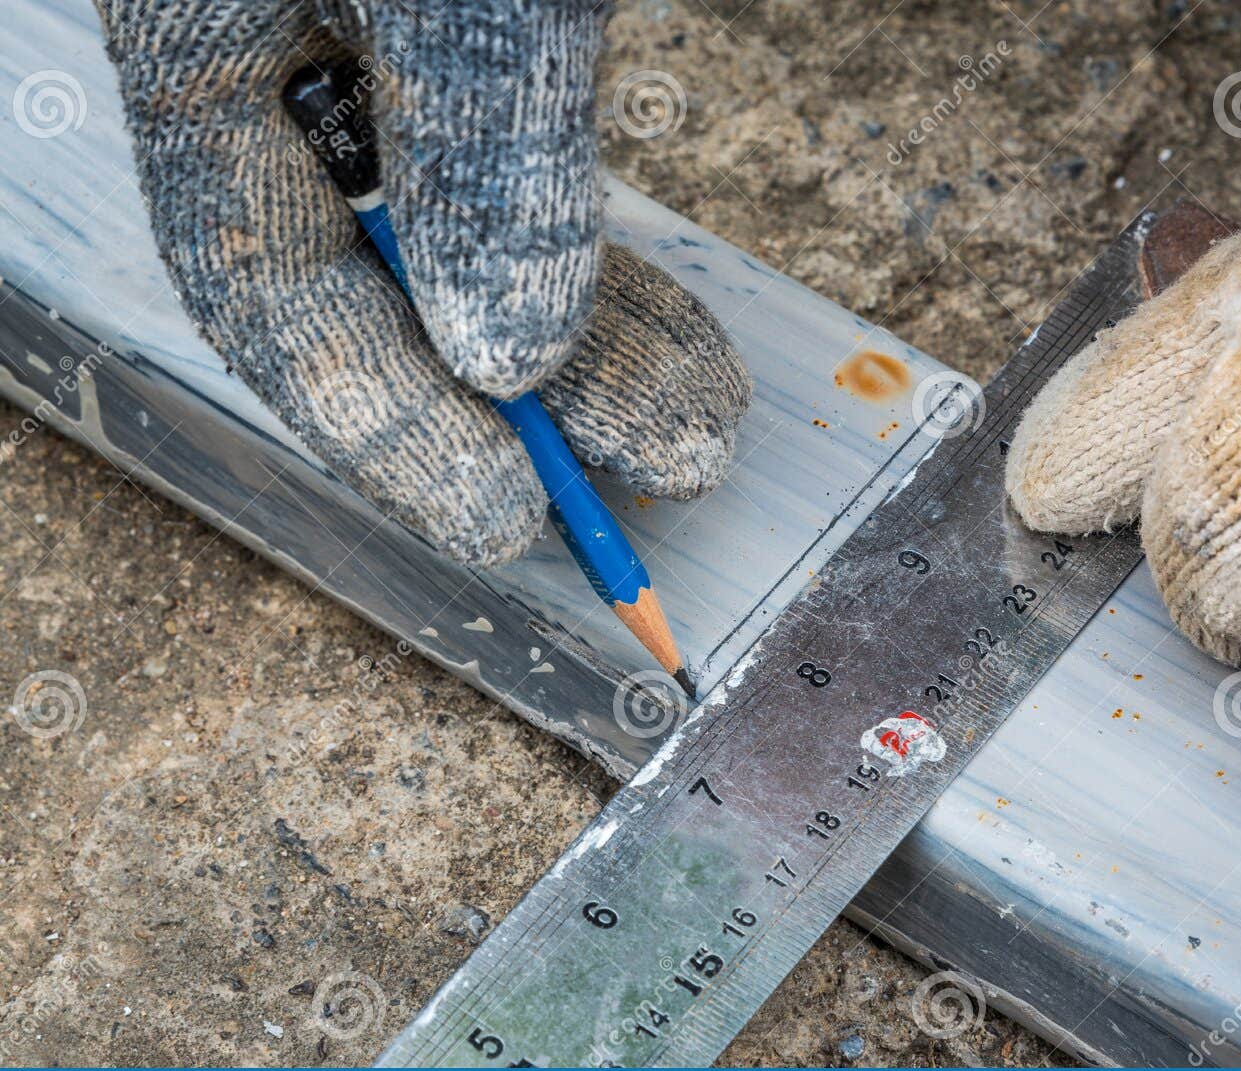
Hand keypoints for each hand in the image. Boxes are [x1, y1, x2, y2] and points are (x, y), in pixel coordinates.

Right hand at [95, 0, 750, 565]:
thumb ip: (478, 164)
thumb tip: (507, 359)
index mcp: (205, 39)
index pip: (261, 286)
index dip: (382, 426)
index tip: (502, 517)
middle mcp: (280, 55)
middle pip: (381, 283)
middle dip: (528, 397)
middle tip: (658, 470)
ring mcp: (382, 39)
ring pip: (472, 235)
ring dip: (592, 339)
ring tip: (699, 419)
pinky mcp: (481, 28)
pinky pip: (525, 173)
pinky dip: (593, 253)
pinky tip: (662, 325)